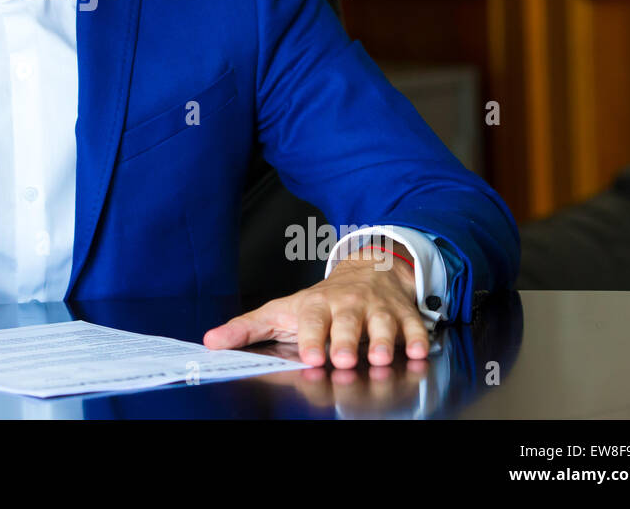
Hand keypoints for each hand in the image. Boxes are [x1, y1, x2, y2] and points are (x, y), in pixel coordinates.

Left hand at [203, 245, 431, 367]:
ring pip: (382, 323)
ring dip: (381, 340)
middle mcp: (346, 305)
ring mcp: (376, 309)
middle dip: (344, 340)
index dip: (310, 338)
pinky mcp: (402, 314)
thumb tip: (211, 342)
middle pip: (346, 322)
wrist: (366, 271)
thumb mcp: (280, 311)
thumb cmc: (319, 300)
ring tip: (378, 357)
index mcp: (316, 306)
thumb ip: (247, 328)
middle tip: (342, 359)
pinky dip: (418, 338)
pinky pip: (413, 326)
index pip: (311, 321)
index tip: (309, 356)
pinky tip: (418, 351)